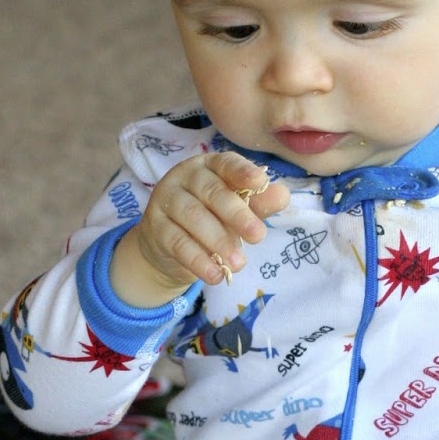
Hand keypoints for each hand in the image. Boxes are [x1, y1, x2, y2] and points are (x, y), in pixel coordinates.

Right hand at [110, 152, 289, 307]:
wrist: (170, 247)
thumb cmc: (212, 219)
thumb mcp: (238, 210)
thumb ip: (259, 203)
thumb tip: (283, 195)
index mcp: (210, 166)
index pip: (227, 164)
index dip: (243, 172)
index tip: (260, 182)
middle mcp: (186, 176)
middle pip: (212, 192)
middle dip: (237, 215)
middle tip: (258, 236)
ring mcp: (166, 199)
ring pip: (193, 217)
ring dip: (219, 241)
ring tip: (239, 263)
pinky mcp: (155, 226)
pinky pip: (178, 242)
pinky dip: (198, 260)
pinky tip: (215, 275)